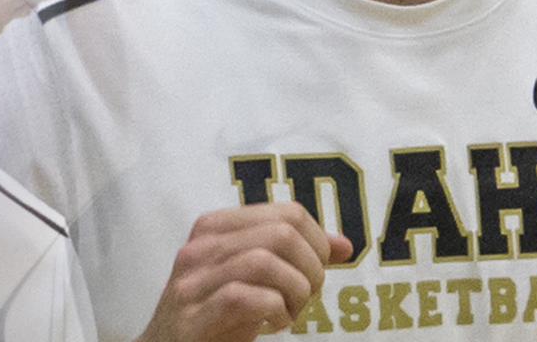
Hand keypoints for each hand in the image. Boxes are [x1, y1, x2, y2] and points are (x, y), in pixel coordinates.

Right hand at [136, 203, 350, 341]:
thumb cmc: (214, 315)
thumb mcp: (253, 279)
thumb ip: (292, 257)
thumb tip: (344, 245)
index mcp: (215, 227)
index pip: (287, 212)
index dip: (318, 243)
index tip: (313, 272)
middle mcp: (201, 247)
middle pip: (281, 233)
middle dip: (310, 269)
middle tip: (305, 296)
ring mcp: (193, 281)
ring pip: (265, 260)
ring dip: (294, 292)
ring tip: (290, 312)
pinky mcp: (194, 316)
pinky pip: (246, 298)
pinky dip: (274, 312)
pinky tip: (272, 324)